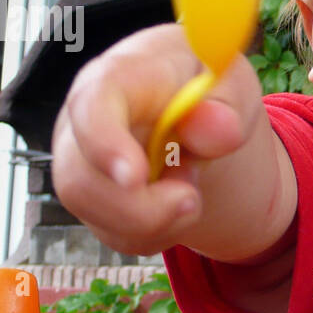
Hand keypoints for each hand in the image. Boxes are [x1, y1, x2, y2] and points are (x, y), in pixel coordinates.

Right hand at [51, 23, 263, 254]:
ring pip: (94, 214)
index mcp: (120, 78)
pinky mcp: (92, 198)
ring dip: (157, 219)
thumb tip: (218, 129)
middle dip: (142, 209)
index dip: (105, 144)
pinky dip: (159, 233)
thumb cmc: (207, 85)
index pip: (92, 105)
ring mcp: (82, 163)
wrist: (198, 109)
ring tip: (189, 182)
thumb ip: (228, 105)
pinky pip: (116, 234)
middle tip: (192, 198)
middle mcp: (84, 121)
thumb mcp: (232, 83)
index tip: (135, 178)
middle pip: (80, 179)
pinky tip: (176, 199)